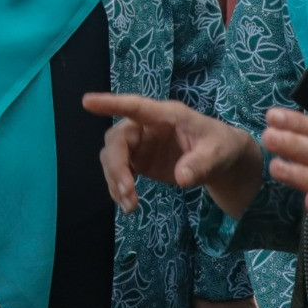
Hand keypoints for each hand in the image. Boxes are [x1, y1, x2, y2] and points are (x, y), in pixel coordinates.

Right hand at [84, 93, 264, 218]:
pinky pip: (119, 172)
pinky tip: (129, 205)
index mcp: (166, 115)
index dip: (111, 103)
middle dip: (116, 166)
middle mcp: (147, 127)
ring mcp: (140, 144)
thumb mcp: (217, 154)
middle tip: (127, 192)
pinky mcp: (139, 161)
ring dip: (115, 181)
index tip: (87, 102)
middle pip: (117, 139)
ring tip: (131, 206)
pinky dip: (119, 189)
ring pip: (113, 157)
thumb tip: (181, 178)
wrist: (220, 161)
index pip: (136, 107)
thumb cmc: (220, 147)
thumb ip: (201, 164)